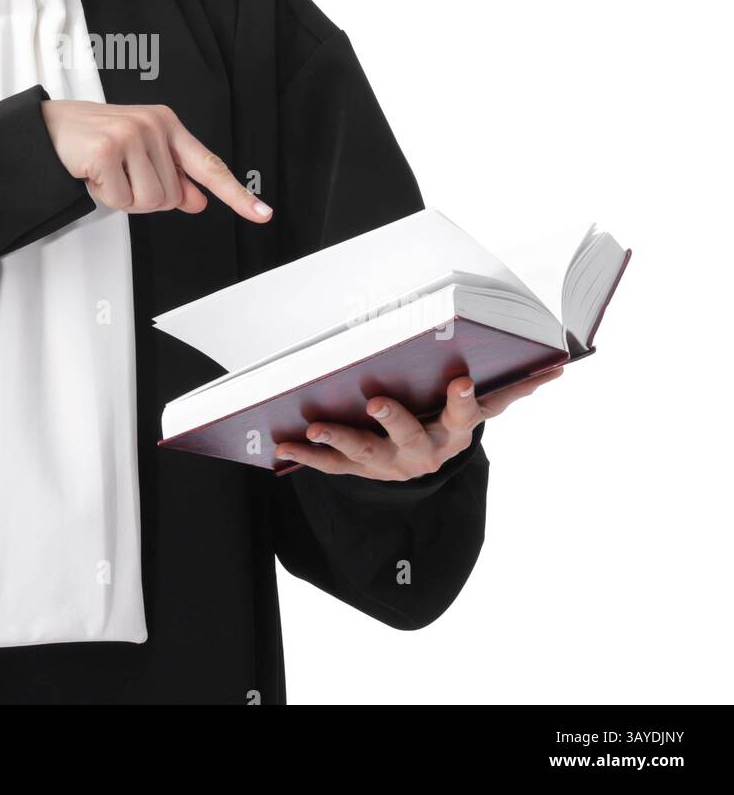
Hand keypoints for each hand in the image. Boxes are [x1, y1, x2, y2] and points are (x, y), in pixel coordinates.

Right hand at [40, 99, 272, 222]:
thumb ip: (170, 176)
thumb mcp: (137, 153)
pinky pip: (122, 200)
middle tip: (118, 174)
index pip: (209, 165)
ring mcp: (132, 134)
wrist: (46, 127)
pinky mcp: (108, 149)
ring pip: (149, 202)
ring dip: (123, 198)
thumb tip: (197, 200)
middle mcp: (154, 125)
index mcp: (166, 124)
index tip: (261, 213)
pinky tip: (92, 173)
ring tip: (106, 173)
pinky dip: (105, 195)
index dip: (236, 194)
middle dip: (143, 196)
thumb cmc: (92, 139)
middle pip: (171, 197)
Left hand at [273, 366, 566, 479]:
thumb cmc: (447, 423)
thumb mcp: (479, 410)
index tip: (460, 379)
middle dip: (393, 420)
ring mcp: (387, 465)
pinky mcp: (359, 470)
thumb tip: (555, 368)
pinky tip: (282, 442)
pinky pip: (329, 465)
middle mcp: (421, 453)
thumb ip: (511, 391)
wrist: (421, 469)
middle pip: (408, 438)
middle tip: (375, 400)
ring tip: (315, 424)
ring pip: (362, 453)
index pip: (464, 416)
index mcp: (452, 433)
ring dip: (337, 438)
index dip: (462, 401)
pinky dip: (306, 454)